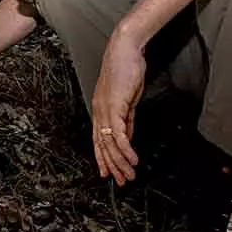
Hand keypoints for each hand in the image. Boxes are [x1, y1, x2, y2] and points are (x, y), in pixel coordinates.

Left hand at [91, 27, 145, 185]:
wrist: (125, 50)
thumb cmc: (126, 69)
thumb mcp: (127, 100)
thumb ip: (126, 119)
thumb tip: (128, 137)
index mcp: (100, 109)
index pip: (98, 139)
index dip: (103, 157)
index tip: (109, 172)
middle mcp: (99, 111)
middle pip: (102, 145)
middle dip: (112, 165)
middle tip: (121, 181)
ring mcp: (104, 109)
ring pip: (109, 143)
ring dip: (120, 162)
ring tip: (130, 175)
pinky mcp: (114, 106)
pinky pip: (118, 134)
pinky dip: (125, 149)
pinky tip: (132, 159)